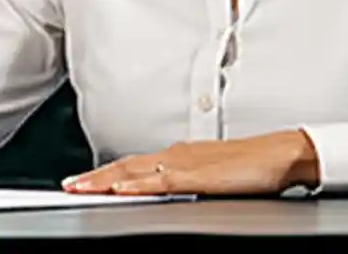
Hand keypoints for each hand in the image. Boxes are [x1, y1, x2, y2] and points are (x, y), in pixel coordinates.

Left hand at [61, 130, 318, 195]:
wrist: (280, 154)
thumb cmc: (254, 166)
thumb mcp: (212, 177)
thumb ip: (188, 184)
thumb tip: (171, 193)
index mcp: (178, 156)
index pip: (133, 165)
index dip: (105, 174)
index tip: (83, 182)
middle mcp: (175, 156)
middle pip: (125, 166)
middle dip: (94, 177)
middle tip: (67, 186)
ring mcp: (184, 164)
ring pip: (134, 171)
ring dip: (104, 180)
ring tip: (80, 188)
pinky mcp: (197, 176)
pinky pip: (160, 181)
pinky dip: (137, 184)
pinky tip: (121, 189)